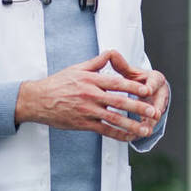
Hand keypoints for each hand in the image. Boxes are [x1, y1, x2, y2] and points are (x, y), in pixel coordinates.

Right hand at [14, 50, 158, 140]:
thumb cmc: (58, 83)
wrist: (37, 100)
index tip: (147, 90)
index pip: (116, 83)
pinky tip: (129, 138)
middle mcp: (90, 95)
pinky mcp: (83, 124)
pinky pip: (103, 131)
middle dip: (138, 107)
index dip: (133, 87)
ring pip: (113, 119)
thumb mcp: (77, 68)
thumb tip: (112, 52)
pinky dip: (117, 135)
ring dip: (131, 125)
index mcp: (91, 80)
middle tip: (153, 111)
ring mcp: (87, 111)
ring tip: (145, 129)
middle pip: (118, 102)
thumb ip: (97, 62)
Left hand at [106, 53, 169, 134]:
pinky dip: (144, 129)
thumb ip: (121, 65)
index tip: (146, 91)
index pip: (155, 81)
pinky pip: (150, 124)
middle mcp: (161, 92)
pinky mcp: (154, 116)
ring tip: (145, 130)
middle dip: (156, 108)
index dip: (151, 86)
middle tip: (153, 114)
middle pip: (160, 101)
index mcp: (156, 79)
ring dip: (151, 122)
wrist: (145, 90)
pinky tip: (136, 136)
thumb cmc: (136, 80)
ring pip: (156, 115)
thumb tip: (112, 53)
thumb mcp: (129, 72)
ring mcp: (160, 105)